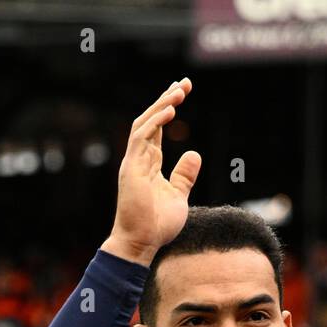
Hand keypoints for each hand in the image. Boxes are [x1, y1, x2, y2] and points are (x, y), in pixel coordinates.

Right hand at [102, 77, 201, 265]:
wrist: (142, 243)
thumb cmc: (157, 224)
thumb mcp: (178, 195)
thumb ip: (184, 175)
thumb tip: (195, 154)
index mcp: (148, 163)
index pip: (157, 129)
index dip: (168, 108)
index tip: (182, 91)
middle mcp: (139, 159)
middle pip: (151, 120)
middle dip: (166, 99)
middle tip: (184, 83)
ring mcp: (134, 162)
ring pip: (145, 124)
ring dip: (162, 105)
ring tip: (179, 90)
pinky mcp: (132, 169)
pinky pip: (142, 138)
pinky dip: (156, 121)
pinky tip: (171, 109)